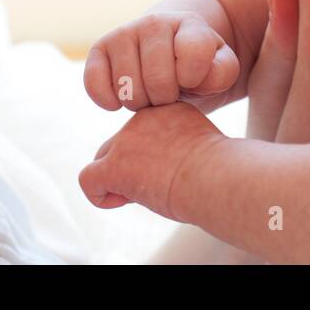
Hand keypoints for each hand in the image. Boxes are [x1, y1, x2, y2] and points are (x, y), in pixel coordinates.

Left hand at [79, 102, 225, 220]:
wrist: (220, 178)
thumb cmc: (221, 172)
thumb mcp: (201, 145)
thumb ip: (176, 144)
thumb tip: (155, 170)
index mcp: (165, 108)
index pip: (142, 130)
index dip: (152, 156)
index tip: (178, 171)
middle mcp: (141, 116)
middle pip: (119, 143)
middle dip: (130, 166)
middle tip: (157, 185)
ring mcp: (126, 139)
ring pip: (103, 160)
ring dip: (120, 180)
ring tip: (147, 193)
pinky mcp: (115, 165)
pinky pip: (88, 180)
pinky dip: (100, 196)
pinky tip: (123, 201)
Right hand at [83, 11, 238, 111]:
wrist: (170, 50)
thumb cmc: (199, 68)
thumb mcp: (220, 70)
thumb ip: (221, 73)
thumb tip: (191, 78)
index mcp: (190, 25)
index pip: (193, 53)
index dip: (194, 78)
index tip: (193, 82)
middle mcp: (155, 22)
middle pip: (158, 80)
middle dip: (166, 100)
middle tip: (170, 95)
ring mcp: (124, 33)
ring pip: (128, 88)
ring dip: (141, 103)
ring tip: (151, 95)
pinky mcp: (99, 48)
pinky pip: (94, 81)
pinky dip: (107, 100)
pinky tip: (121, 101)